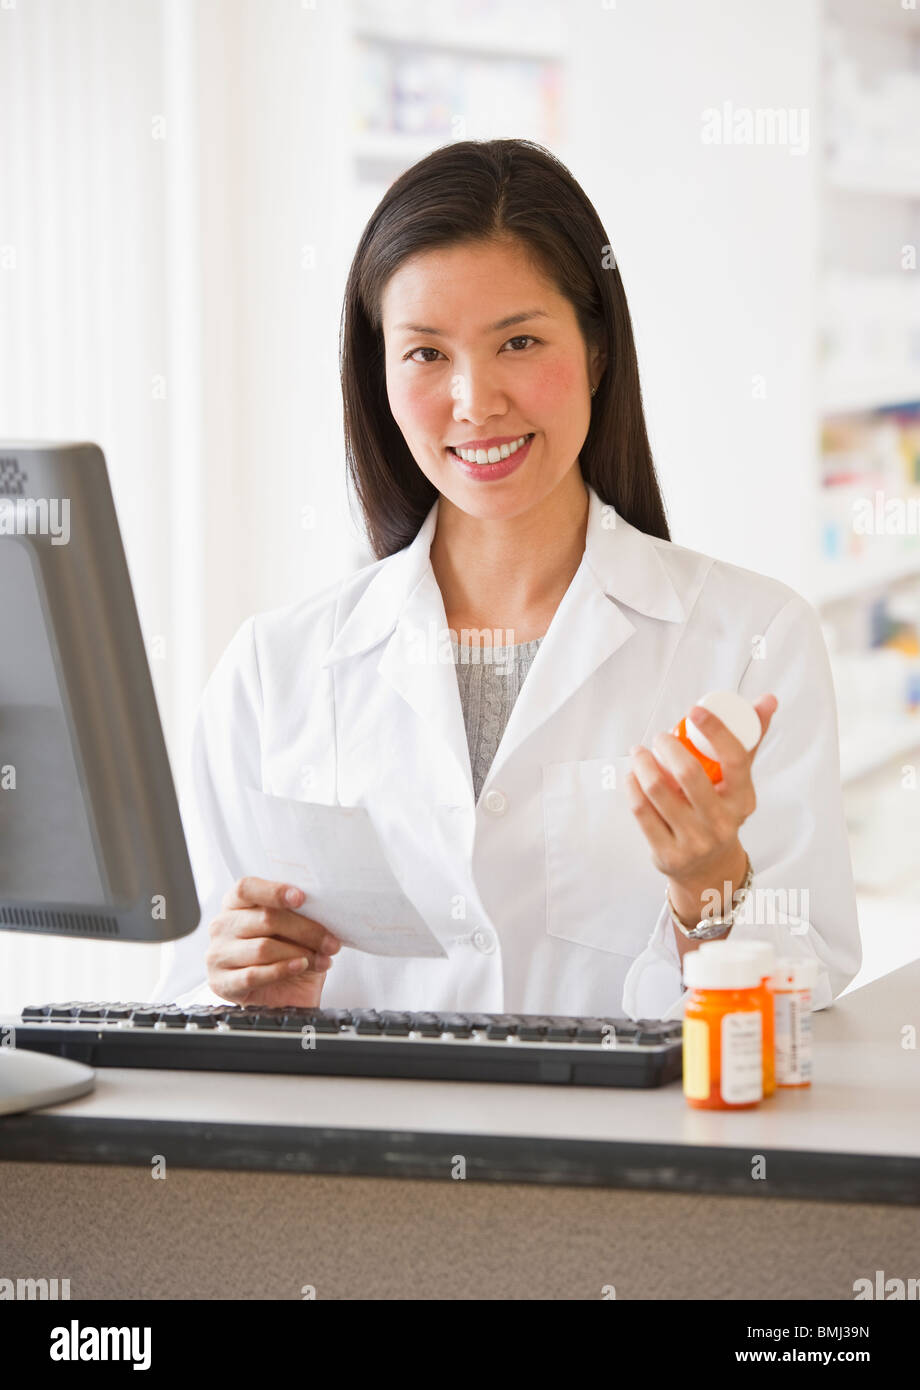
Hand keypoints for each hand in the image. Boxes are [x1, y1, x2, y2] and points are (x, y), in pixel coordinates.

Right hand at [207, 876, 341, 1006]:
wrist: (283, 995)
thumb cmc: (287, 954)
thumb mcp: (295, 930)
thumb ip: (298, 914)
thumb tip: (321, 907)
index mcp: (236, 904)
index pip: (246, 888)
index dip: (274, 891)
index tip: (301, 898)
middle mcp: (222, 926)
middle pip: (264, 919)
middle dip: (305, 930)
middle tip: (330, 942)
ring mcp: (218, 955)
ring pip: (263, 948)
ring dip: (299, 954)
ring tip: (321, 959)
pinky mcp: (222, 983)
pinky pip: (254, 975)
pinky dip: (282, 970)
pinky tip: (300, 967)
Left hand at [624, 694, 777, 896]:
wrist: (710, 870)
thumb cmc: (722, 812)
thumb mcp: (739, 783)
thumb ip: (749, 741)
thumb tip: (767, 700)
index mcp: (743, 800)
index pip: (735, 759)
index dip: (715, 730)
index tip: (694, 711)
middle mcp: (721, 823)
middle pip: (689, 774)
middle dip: (668, 746)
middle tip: (660, 736)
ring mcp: (693, 842)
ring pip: (658, 791)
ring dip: (643, 763)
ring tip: (640, 752)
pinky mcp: (666, 854)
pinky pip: (641, 811)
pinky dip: (632, 786)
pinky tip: (632, 775)